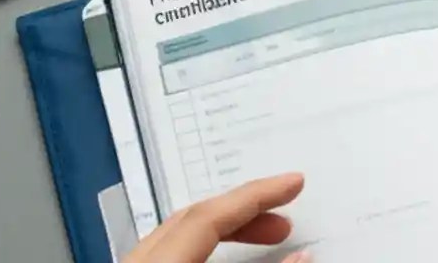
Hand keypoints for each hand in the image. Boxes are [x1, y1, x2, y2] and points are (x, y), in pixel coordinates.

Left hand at [125, 173, 308, 262]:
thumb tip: (302, 256)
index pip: (208, 216)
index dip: (256, 195)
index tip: (294, 182)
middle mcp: (135, 261)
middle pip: (190, 218)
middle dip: (242, 212)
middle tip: (284, 223)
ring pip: (176, 235)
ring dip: (224, 231)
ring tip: (265, 239)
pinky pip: (168, 252)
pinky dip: (201, 248)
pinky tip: (223, 258)